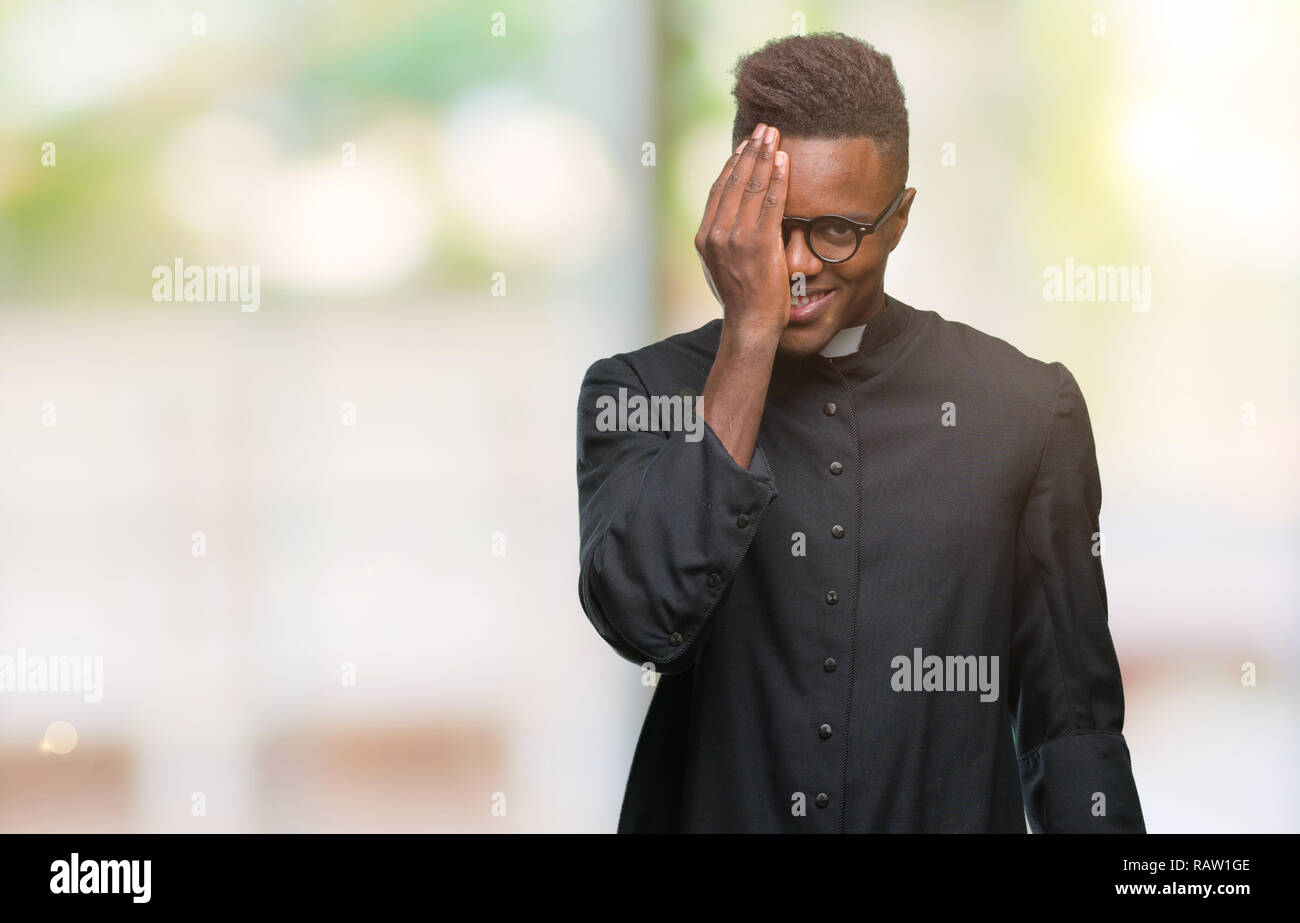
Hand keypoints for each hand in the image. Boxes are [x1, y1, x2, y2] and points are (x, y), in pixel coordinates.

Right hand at [695, 123, 789, 341]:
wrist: (750, 324)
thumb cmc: (743, 296)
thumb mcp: (724, 263)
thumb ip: (726, 237)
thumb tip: (736, 216)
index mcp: (705, 237)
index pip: (720, 190)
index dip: (734, 163)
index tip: (746, 144)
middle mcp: (716, 234)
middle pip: (735, 182)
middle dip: (751, 151)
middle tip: (763, 129)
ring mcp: (736, 239)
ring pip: (752, 187)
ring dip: (765, 157)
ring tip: (775, 136)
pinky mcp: (759, 244)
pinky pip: (771, 203)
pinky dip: (778, 178)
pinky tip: (785, 161)